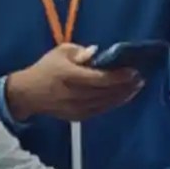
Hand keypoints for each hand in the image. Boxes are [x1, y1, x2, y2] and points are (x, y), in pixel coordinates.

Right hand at [6, 43, 142, 121]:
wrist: (28, 94)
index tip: (133, 71)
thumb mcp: (60, 52)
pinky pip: (100, 111)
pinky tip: (123, 97)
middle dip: (126, 86)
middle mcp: (74, 94)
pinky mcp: (77, 117)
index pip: (99, 78)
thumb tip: (97, 53)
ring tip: (136, 87)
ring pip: (106, 103)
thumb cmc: (46, 68)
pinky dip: (113, 104)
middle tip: (140, 78)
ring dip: (123, 96)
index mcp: (70, 76)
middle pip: (106, 92)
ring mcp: (76, 108)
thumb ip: (80, 51)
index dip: (119, 76)